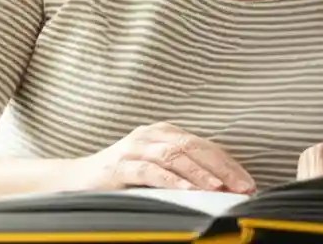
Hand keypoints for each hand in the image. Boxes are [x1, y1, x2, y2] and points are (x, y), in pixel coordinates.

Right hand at [69, 122, 255, 193]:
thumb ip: (183, 171)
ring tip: (220, 188)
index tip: (248, 182)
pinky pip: (149, 171)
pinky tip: (188, 190)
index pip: (205, 145)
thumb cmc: (122, 177)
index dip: (229, 163)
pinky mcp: (118, 167)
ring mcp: (133, 148)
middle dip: (222, 168)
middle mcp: (150, 135)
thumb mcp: (156, 169)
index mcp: (164, 132)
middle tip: (243, 186)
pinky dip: (171, 180)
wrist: (74, 181)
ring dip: (200, 173)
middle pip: (194, 147)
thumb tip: (223, 187)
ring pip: (174, 156)